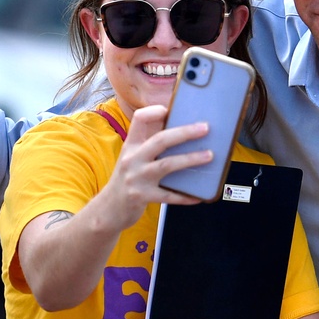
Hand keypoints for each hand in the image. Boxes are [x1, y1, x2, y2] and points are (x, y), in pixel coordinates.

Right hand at [97, 105, 210, 229]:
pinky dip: (185, 196)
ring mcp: (137, 178)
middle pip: (160, 140)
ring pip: (167, 165)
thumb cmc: (127, 179)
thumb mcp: (132, 158)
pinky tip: (199, 196)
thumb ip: (149, 146)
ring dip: (190, 159)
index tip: (168, 110)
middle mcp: (132, 159)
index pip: (138, 120)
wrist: (108, 209)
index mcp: (130, 145)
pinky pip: (168, 195)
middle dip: (184, 133)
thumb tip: (179, 132)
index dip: (153, 112)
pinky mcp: (142, 196)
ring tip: (209, 156)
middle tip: (205, 128)